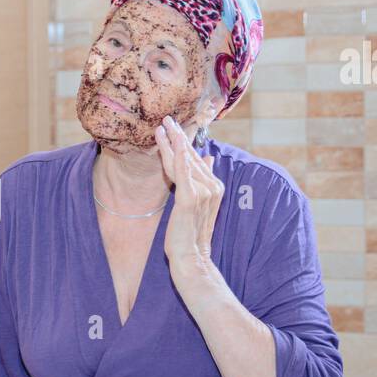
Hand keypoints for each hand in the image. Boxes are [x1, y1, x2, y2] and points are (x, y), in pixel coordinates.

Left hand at [155, 116, 223, 284]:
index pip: (196, 159)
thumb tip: (209, 158)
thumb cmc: (189, 233)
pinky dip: (178, 155)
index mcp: (214, 186)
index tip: (174, 127)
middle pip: (191, 156)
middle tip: (166, 119)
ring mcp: (204, 191)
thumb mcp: (197, 204)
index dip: (184, 142)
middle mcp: (212, 186)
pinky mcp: (191, 198)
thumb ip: (202, 180)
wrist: (191, 257)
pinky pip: (183, 172)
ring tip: (163, 126)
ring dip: (174, 141)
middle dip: (178, 136)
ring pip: (185, 161)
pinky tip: (173, 142)